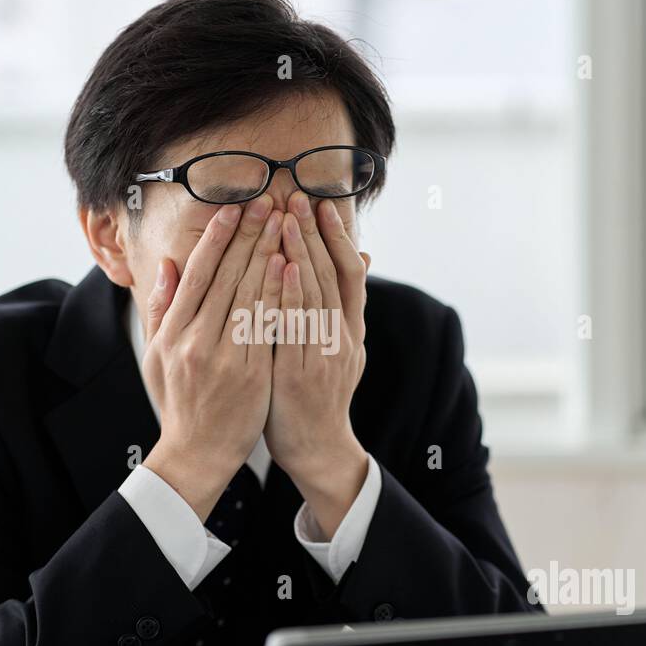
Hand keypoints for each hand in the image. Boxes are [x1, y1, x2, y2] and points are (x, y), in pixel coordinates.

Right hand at [141, 195, 284, 520]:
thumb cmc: (178, 402)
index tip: (233, 208)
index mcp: (172, 333)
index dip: (216, 238)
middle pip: (226, 276)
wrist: (196, 454)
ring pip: (249, 296)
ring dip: (267, 254)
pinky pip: (268, 328)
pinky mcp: (250, 376)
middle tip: (268, 201)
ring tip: (284, 222)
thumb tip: (167, 265)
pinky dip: (278, 295)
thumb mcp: (156, 355)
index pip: (196, 274)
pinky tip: (290, 268)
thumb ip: (160, 309)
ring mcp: (224, 359)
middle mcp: (195, 341)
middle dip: (248, 235)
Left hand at [264, 191, 370, 537]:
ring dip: (300, 254)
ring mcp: (325, 356)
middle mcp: (343, 338)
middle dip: (314, 234)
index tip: (319, 203)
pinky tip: (281, 268)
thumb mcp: (339, 346)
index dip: (335, 236)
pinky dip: (290, 296)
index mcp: (350, 330)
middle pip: (332, 276)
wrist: (316, 448)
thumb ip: (344, 305)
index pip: (348, 272)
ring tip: (286, 218)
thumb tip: (363, 256)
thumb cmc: (316, 394)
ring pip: (315, 296)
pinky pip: (296, 329)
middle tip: (298, 197)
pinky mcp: (304, 374)